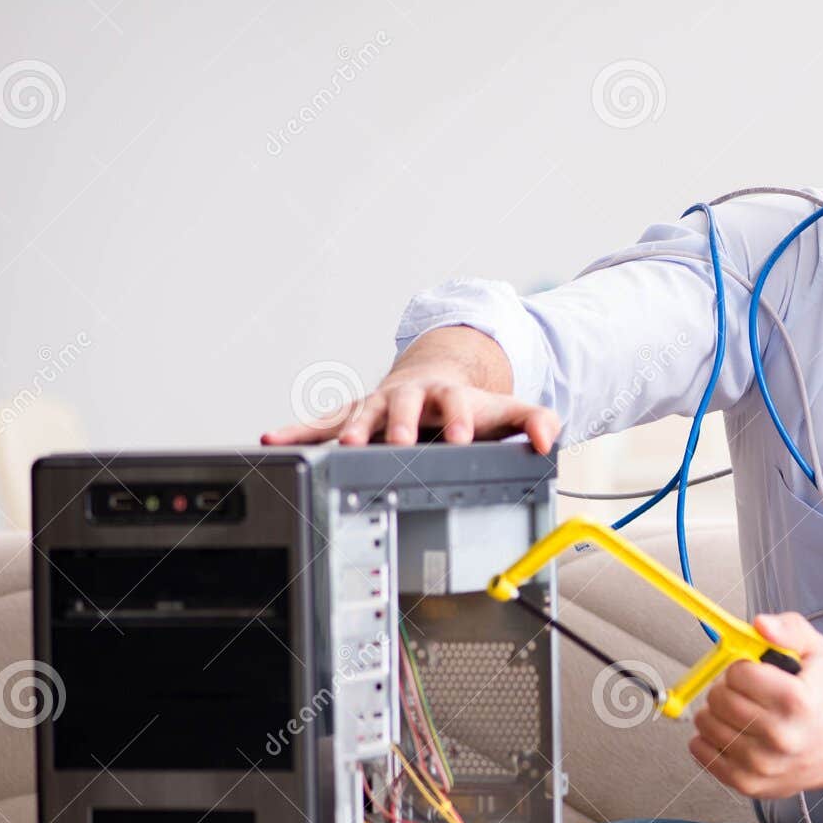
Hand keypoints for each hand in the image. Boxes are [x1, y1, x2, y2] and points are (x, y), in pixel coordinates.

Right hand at [260, 325, 560, 449]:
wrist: (432, 380)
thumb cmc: (468, 405)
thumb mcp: (504, 412)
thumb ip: (533, 421)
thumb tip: (549, 437)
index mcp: (446, 396)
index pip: (455, 405)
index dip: (458, 419)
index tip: (460, 437)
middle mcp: (408, 397)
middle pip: (402, 406)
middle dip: (399, 423)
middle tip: (398, 441)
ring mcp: (377, 406)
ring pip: (359, 414)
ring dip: (348, 428)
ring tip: (341, 443)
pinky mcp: (352, 416)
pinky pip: (320, 425)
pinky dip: (297, 431)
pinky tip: (272, 439)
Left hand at [689, 612, 822, 799]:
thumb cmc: (817, 698)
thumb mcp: (815, 652)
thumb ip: (790, 629)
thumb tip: (761, 625)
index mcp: (797, 701)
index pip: (738, 673)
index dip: (741, 667)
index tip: (752, 674)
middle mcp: (780, 736)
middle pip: (718, 698)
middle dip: (725, 688)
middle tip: (743, 692)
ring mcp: (761, 764)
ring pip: (704, 722)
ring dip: (715, 712)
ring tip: (739, 712)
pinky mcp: (746, 783)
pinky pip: (699, 750)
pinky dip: (708, 737)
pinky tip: (731, 732)